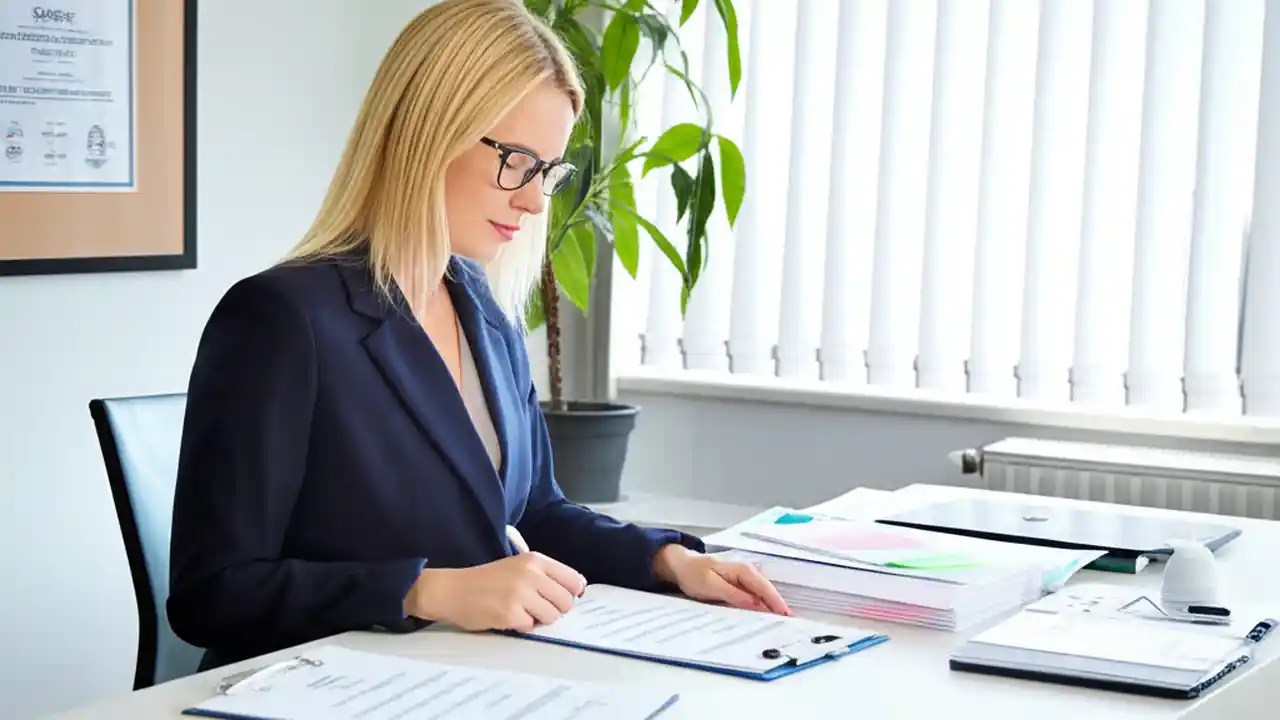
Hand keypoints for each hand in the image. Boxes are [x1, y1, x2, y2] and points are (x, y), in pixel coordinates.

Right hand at [404, 552, 587, 631]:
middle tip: (536, 609)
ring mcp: (520, 594)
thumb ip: (545, 576)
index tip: (561, 599)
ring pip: (552, 616)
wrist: (452, 589)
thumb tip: (576, 592)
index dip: (571, 594)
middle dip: (555, 610)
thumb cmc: (486, 581)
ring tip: (520, 612)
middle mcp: (530, 574)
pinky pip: (530, 627)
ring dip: (538, 619)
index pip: (574, 580)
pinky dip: (521, 626)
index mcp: (535, 560)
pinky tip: (506, 616)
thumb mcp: (518, 567)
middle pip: (566, 601)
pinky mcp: (510, 613)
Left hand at [652, 545, 791, 615]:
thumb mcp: (712, 585)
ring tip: (781, 625)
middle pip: (767, 592)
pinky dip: (761, 606)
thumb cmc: (694, 573)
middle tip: (789, 625)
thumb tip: (755, 604)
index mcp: (743, 570)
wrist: (682, 565)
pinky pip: (755, 596)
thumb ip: (734, 594)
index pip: (765, 588)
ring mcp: (745, 578)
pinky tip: (764, 617)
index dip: (776, 603)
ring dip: (771, 608)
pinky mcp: (740, 585)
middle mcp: (747, 572)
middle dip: (778, 607)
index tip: (787, 616)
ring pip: (762, 595)